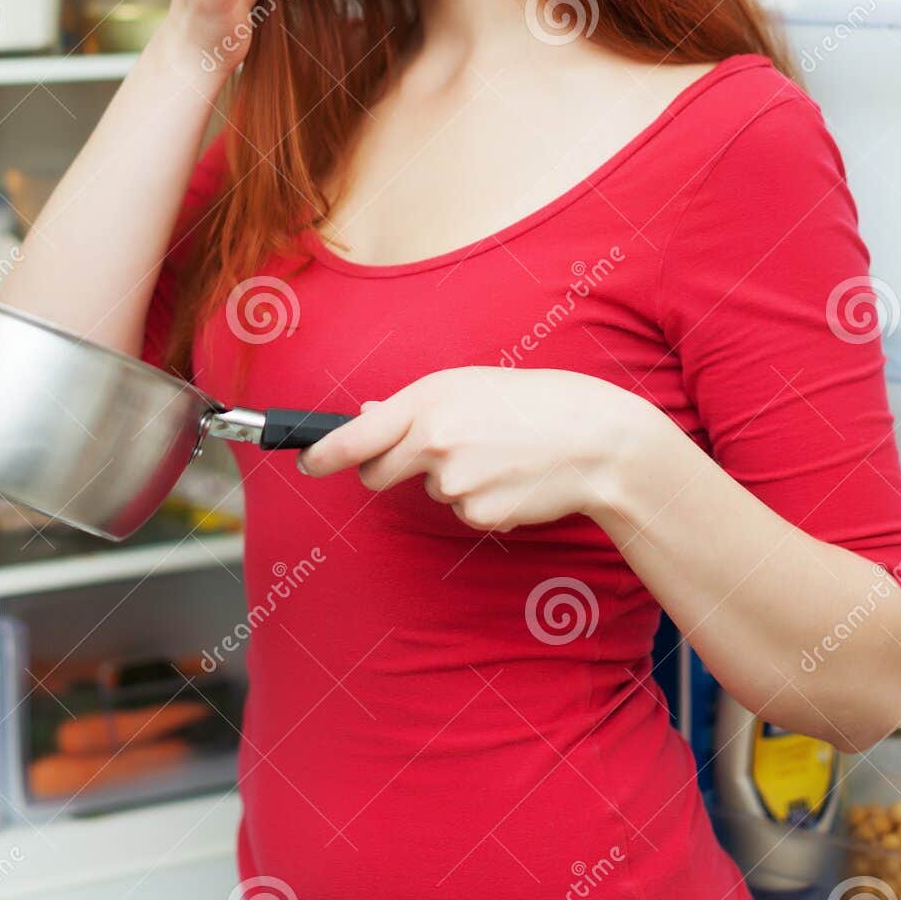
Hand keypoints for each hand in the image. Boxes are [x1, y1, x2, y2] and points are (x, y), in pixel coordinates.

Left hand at [296, 366, 666, 530]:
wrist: (594, 439)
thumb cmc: (534, 402)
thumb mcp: (469, 385)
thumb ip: (415, 404)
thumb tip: (366, 416)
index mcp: (427, 402)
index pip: (355, 437)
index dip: (322, 454)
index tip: (306, 462)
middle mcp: (433, 442)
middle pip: (377, 474)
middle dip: (387, 470)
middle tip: (432, 452)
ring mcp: (454, 482)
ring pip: (431, 490)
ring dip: (453, 477)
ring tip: (499, 452)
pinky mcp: (478, 514)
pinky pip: (464, 510)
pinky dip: (482, 499)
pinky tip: (512, 476)